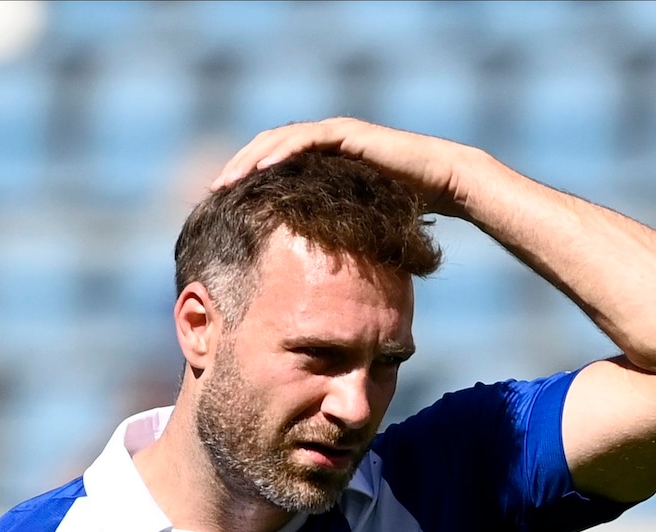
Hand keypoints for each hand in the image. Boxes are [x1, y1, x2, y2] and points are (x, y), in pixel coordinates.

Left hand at [211, 119, 488, 217]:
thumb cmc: (407, 211)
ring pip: (279, 141)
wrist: (443, 184)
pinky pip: (305, 139)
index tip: (222, 206)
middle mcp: (324, 143)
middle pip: (268, 150)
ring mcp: (334, 134)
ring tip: (227, 181)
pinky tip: (260, 169)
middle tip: (212, 192)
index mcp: (322, 164)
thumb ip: (332, 235)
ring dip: (250, 159)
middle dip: (238, 169)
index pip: (273, 167)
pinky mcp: (346, 133)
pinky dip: (280, 152)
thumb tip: (308, 275)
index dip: (246, 183)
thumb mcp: (358, 227)